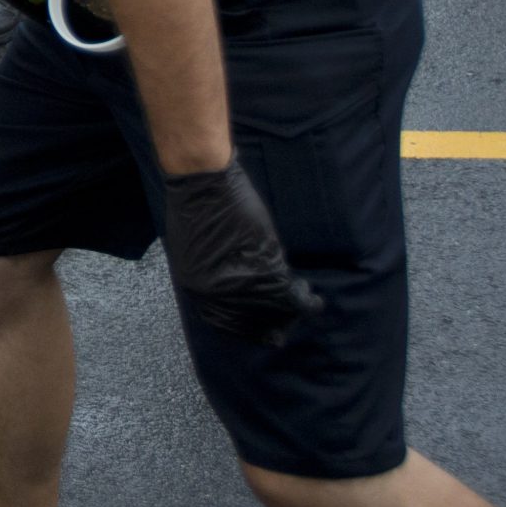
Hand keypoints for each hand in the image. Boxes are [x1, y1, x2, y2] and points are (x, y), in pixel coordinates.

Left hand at [160, 159, 322, 343]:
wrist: (204, 182)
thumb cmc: (196, 204)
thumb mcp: (195, 250)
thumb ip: (213, 274)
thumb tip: (234, 288)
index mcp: (194, 288)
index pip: (224, 322)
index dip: (247, 324)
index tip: (262, 322)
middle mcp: (214, 292)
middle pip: (251, 322)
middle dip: (272, 323)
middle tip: (287, 319)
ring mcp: (238, 282)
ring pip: (273, 310)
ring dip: (291, 310)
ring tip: (301, 299)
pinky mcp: (262, 267)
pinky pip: (288, 295)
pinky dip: (303, 300)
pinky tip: (311, 298)